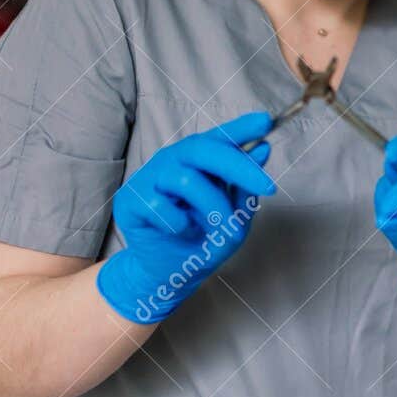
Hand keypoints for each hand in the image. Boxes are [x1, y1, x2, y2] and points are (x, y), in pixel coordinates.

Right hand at [96, 111, 277, 323]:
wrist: (169, 275)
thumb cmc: (202, 242)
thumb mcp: (235, 218)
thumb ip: (245, 187)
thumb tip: (262, 150)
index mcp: (198, 162)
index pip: (219, 138)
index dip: (241, 127)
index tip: (266, 121)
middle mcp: (172, 162)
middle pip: (203, 149)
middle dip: (239, 166)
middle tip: (267, 187)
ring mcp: (148, 178)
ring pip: (187, 180)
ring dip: (212, 207)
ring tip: (218, 228)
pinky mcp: (129, 199)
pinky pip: (160, 205)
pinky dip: (179, 224)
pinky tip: (180, 232)